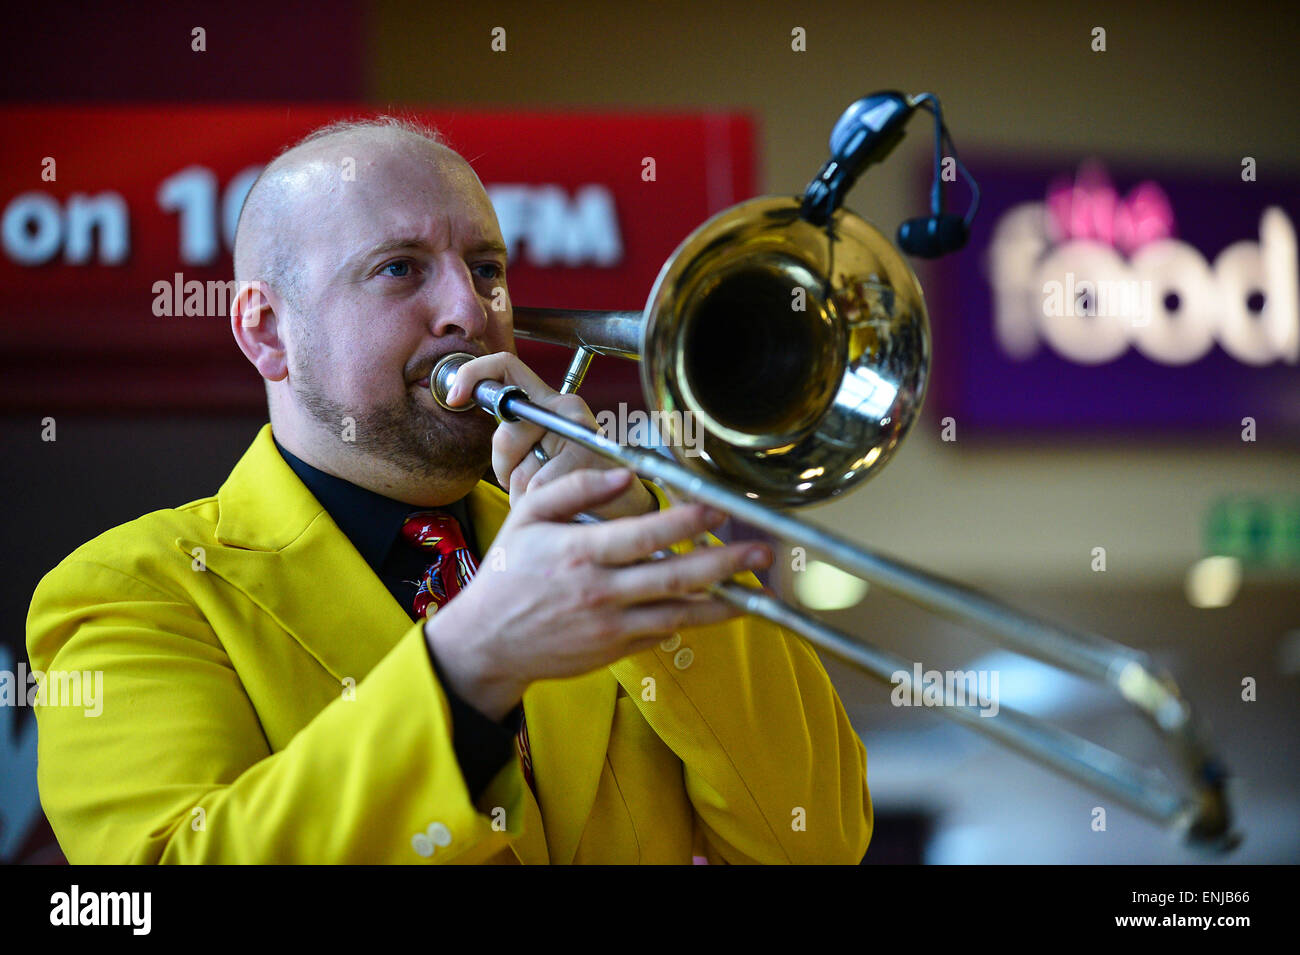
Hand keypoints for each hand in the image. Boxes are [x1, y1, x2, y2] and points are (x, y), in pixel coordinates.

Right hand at [424, 468, 772, 721]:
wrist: (487, 644)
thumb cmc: (509, 574)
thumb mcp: (527, 517)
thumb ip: (575, 490)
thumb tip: (624, 475)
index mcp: (579, 553)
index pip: (644, 534)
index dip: (686, 522)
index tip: (718, 510)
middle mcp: (599, 591)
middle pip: (674, 576)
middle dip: (724, 564)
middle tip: (761, 554)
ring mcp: (610, 626)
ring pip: (678, 614)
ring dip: (722, 604)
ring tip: (757, 592)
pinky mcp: (615, 651)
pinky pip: (661, 634)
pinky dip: (689, 622)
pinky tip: (715, 609)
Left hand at [443, 351, 654, 519]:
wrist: (623, 507)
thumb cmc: (574, 481)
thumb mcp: (538, 453)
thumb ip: (513, 437)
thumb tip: (464, 408)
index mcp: (548, 400)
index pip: (505, 366)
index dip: (473, 375)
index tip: (455, 398)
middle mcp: (565, 406)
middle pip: (505, 434)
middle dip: (505, 468)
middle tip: (525, 480)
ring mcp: (578, 430)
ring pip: (521, 469)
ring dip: (524, 494)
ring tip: (550, 494)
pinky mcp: (586, 457)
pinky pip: (539, 486)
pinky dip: (541, 504)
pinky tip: (560, 504)